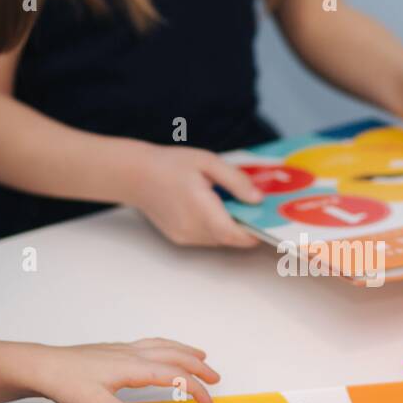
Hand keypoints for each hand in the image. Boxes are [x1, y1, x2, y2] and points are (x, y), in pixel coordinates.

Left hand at [31, 339, 219, 402]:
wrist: (42, 366)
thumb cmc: (67, 383)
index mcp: (132, 367)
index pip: (173, 375)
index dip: (194, 388)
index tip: (208, 402)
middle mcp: (132, 354)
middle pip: (173, 356)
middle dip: (197, 366)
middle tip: (216, 378)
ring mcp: (123, 350)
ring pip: (163, 346)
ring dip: (185, 351)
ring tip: (201, 356)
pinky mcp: (114, 351)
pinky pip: (150, 344)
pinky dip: (167, 347)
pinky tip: (162, 353)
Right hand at [122, 142, 263, 247]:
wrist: (134, 175)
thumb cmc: (170, 164)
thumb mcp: (208, 162)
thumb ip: (235, 181)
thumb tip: (257, 200)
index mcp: (202, 210)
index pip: (236, 234)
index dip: (256, 234)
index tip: (269, 224)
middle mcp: (193, 229)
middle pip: (230, 238)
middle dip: (245, 228)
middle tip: (257, 211)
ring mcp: (185, 237)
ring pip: (219, 239)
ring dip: (230, 227)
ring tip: (235, 206)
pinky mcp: (179, 238)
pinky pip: (206, 237)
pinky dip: (215, 227)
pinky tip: (213, 208)